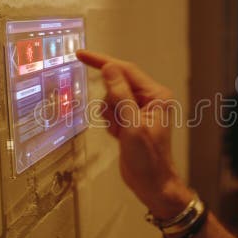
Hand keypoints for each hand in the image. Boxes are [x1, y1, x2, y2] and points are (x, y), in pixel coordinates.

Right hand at [76, 50, 192, 218]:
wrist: (152, 183)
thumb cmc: (148, 158)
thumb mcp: (132, 125)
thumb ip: (120, 94)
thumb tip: (109, 68)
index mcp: (156, 94)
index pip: (125, 69)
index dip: (102, 61)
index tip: (80, 54)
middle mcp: (149, 98)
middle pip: (116, 84)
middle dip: (110, 103)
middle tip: (119, 124)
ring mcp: (139, 109)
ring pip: (111, 99)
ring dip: (110, 116)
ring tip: (120, 133)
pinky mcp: (131, 120)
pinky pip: (111, 112)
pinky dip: (110, 124)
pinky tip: (119, 137)